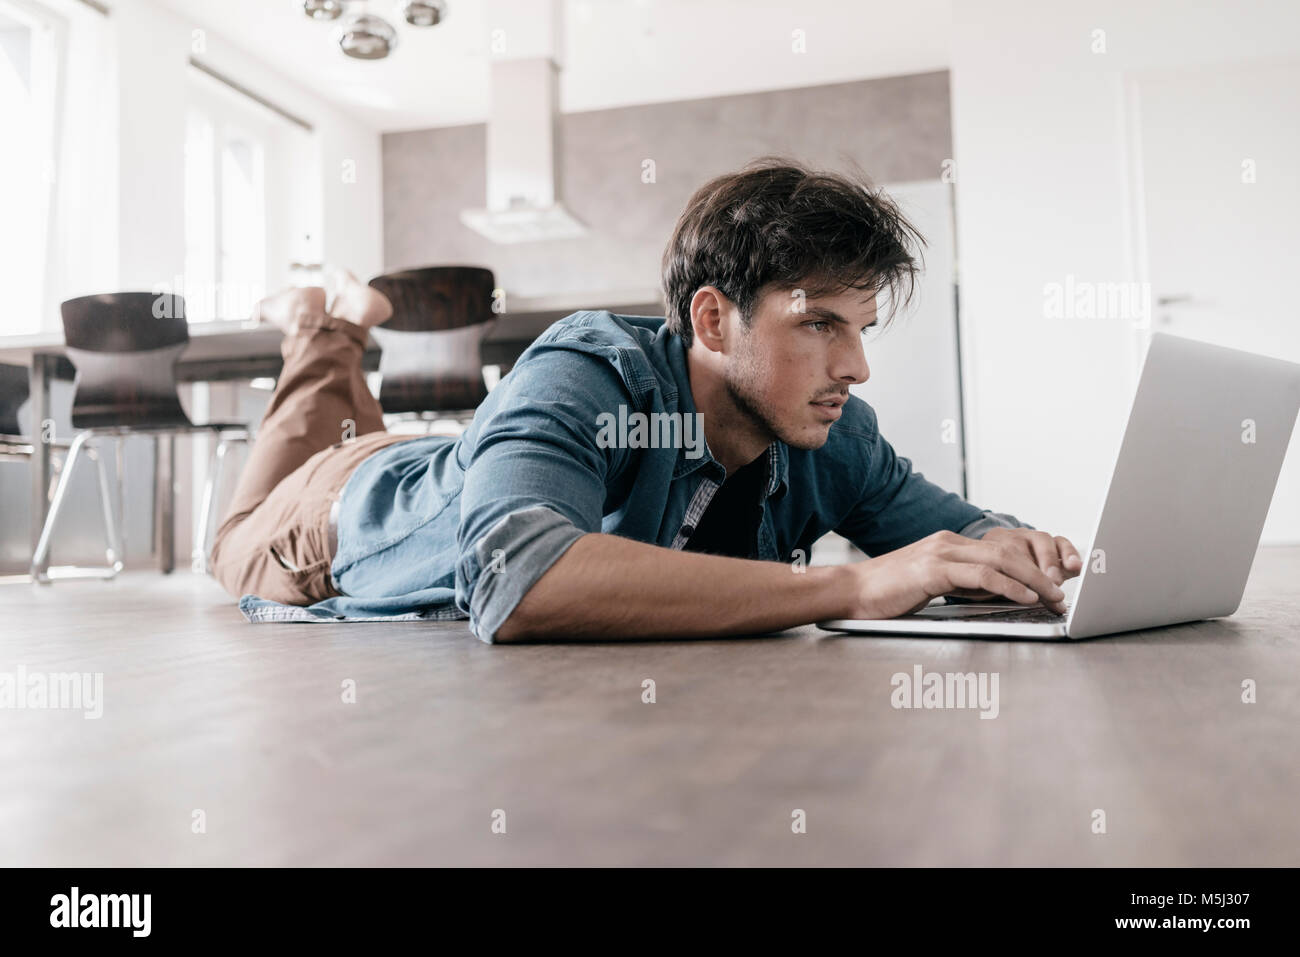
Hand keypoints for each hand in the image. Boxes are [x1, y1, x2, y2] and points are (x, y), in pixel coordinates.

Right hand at [845, 529, 1076, 619]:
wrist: (850, 592)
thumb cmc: (886, 594)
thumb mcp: (932, 586)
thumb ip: (962, 585)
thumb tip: (996, 594)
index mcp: (948, 545)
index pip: (1000, 552)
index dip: (1030, 569)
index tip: (1048, 588)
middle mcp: (948, 543)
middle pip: (1007, 553)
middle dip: (1039, 574)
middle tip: (1060, 594)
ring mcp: (940, 553)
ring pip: (1000, 561)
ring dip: (1032, 581)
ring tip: (1052, 597)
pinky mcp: (933, 570)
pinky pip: (981, 576)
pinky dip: (1008, 586)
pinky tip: (1024, 597)